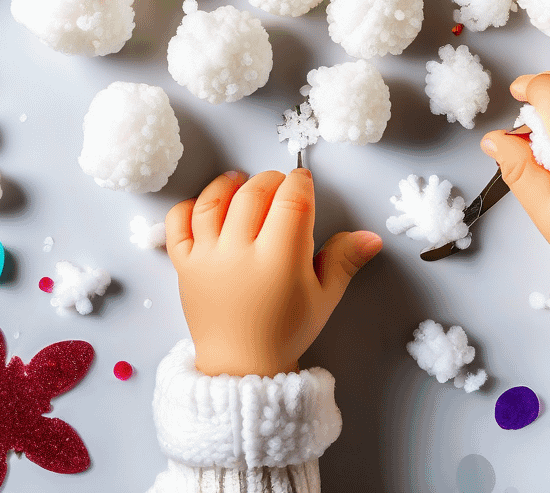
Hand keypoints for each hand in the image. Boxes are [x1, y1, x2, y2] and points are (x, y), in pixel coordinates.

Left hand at [165, 168, 382, 376]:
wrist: (242, 369)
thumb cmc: (285, 331)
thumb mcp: (324, 297)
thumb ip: (344, 260)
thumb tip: (371, 237)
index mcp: (279, 261)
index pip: (291, 201)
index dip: (300, 182)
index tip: (303, 182)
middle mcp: (240, 253)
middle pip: (254, 194)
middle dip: (271, 180)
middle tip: (281, 186)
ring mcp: (208, 258)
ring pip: (214, 202)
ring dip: (229, 184)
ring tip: (241, 180)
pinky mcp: (184, 266)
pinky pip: (178, 224)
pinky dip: (188, 206)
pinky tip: (206, 203)